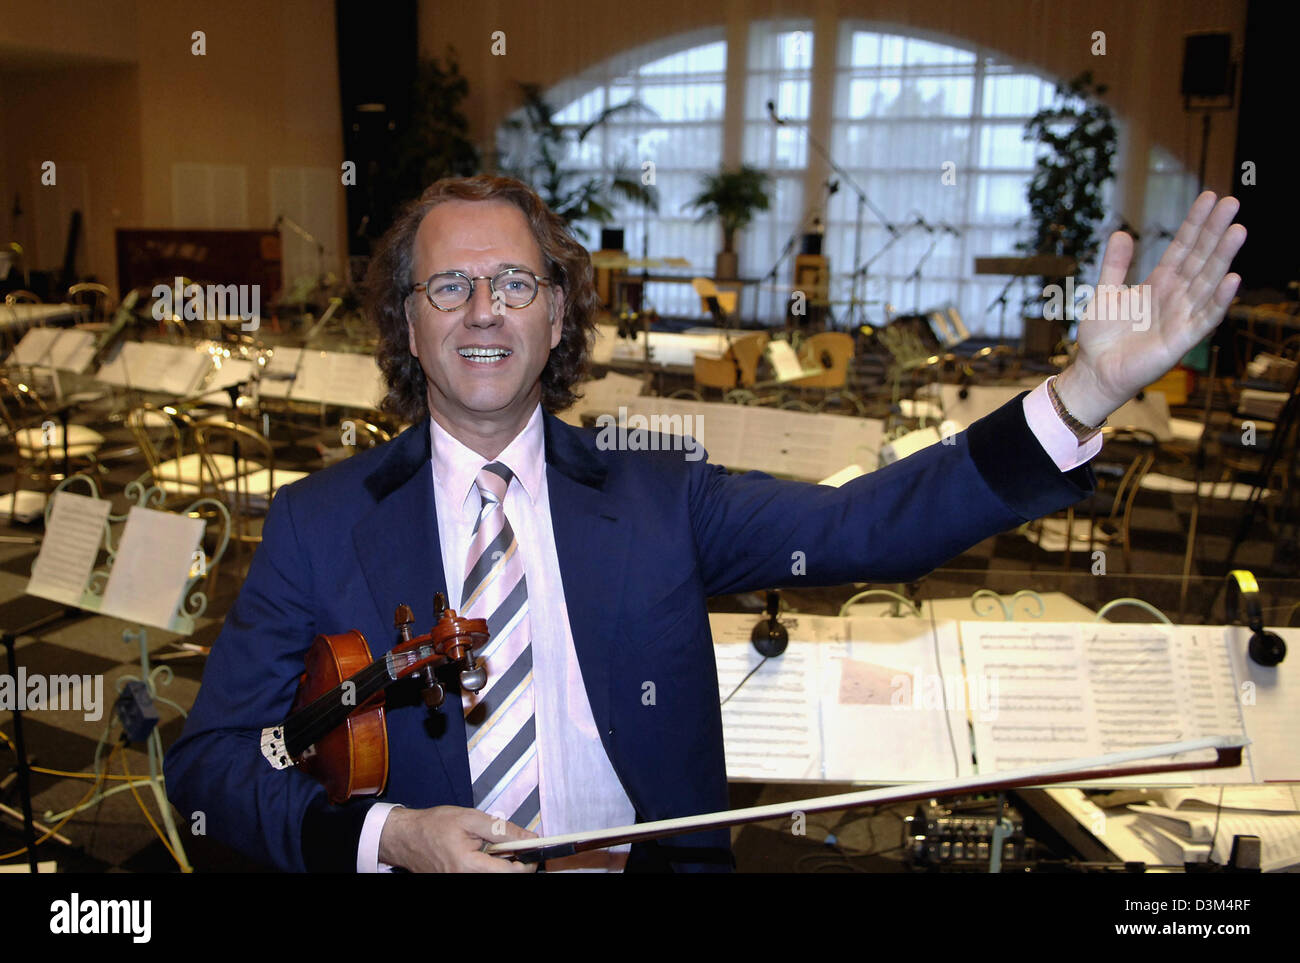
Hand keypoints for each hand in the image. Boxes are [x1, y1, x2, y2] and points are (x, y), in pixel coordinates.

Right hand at [378, 805, 537, 872]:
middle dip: (514, 862)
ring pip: (493, 876)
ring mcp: (458, 882)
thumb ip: (502, 829)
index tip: (532, 849)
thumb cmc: (434, 824)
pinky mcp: (456, 881)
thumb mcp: (471, 818)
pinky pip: (480, 875)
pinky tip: (483, 854)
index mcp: (469, 867)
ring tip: (493, 847)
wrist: (405, 837)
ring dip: (501, 864)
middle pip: (503, 876)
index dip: (527, 861)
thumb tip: (528, 837)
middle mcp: (464, 880)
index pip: (511, 873)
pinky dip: (488, 866)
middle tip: (514, 845)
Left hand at [1054, 191, 1245, 426]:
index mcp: (1159, 283)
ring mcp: (1181, 316)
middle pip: (1200, 258)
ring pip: (1207, 282)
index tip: (1210, 197)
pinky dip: (1219, 300)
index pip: (1183, 247)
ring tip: (1238, 230)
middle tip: (1233, 202)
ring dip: (1223, 257)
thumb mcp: (1105, 292)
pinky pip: (1205, 317)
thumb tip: (1122, 231)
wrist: (1093, 371)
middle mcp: (1176, 296)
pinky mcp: (1182, 340)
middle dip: (1215, 231)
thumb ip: (1115, 264)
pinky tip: (1233, 279)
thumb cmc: (1102, 336)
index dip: (1196, 223)